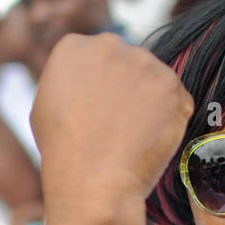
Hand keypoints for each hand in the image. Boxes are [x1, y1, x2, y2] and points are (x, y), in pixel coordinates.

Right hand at [31, 33, 193, 207]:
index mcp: (74, 46)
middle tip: (121, 126)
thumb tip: (86, 80)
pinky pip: (178, 100)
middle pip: (129, 64)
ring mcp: (144, 63)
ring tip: (133, 136)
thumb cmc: (63, 152)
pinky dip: (171, 120)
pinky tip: (150, 139)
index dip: (103, 88)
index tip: (101, 112)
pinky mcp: (172, 85)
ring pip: (155, 81)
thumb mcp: (46, 104)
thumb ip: (70, 81)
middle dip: (129, 90)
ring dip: (151, 104)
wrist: (91, 180)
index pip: (99, 58)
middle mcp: (109, 44)